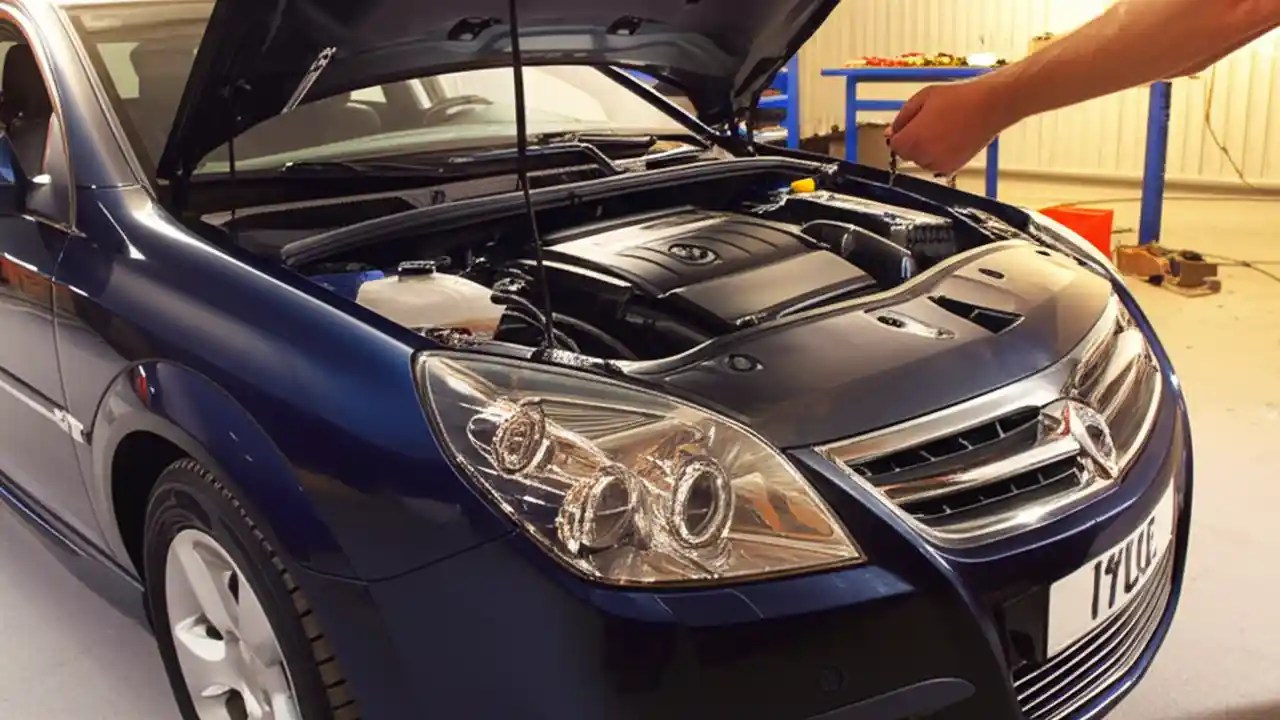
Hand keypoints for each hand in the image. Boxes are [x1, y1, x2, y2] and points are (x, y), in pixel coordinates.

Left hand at [886, 80, 1012, 175]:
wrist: (990, 106)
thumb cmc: (958, 98)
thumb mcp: (923, 98)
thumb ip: (902, 117)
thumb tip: (891, 132)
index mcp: (912, 139)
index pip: (894, 144)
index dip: (901, 133)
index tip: (911, 123)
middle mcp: (924, 156)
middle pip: (908, 154)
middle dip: (913, 141)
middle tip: (931, 121)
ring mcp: (939, 164)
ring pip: (922, 161)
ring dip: (926, 149)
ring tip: (944, 128)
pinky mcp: (954, 168)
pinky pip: (937, 165)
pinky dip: (940, 155)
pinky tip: (951, 138)